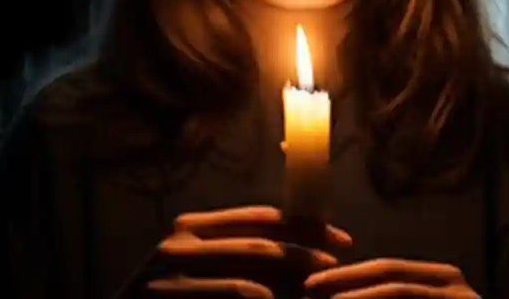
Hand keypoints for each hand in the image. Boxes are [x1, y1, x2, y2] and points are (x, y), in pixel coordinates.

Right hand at [145, 205, 353, 297]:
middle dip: (304, 250)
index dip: (304, 226)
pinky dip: (261, 294)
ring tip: (315, 287)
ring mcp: (172, 266)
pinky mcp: (168, 290)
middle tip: (335, 263)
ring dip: (290, 271)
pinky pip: (232, 287)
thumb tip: (307, 250)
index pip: (261, 219)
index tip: (340, 239)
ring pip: (250, 258)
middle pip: (260, 238)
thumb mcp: (210, 276)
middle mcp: (182, 239)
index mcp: (194, 227)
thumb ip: (246, 261)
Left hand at [304, 258, 479, 298]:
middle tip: (307, 289)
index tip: (310, 284)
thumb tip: (336, 295)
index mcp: (442, 279)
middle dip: (346, 281)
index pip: (387, 269)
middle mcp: (453, 284)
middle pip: (390, 276)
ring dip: (357, 296)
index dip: (347, 274)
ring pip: (399, 291)